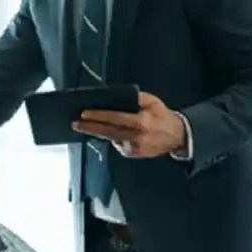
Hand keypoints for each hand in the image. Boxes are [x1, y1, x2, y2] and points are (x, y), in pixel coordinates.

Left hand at [73, 92, 187, 157]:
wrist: (176, 136)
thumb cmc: (162, 116)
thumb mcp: (153, 102)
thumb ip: (137, 98)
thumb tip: (117, 97)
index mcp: (142, 121)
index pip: (115, 118)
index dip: (99, 116)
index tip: (84, 113)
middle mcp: (137, 136)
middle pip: (108, 132)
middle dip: (90, 127)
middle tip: (75, 124)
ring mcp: (134, 147)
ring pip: (110, 139)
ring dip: (96, 132)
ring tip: (82, 126)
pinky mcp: (133, 154)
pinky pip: (117, 144)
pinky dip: (110, 137)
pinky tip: (102, 131)